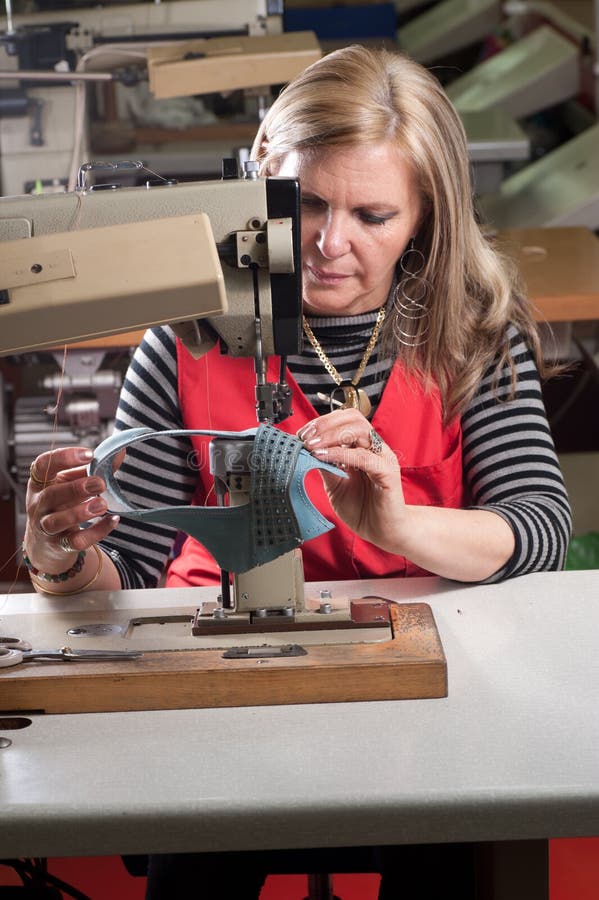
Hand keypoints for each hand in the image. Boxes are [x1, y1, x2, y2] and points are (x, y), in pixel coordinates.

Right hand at [23, 446, 119, 574]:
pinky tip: (113, 520)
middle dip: (76, 488)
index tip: (89, 455)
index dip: (63, 458)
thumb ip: (91, 469)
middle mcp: (38, 505)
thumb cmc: (61, 505)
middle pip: (51, 495)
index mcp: (40, 484)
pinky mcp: (59, 546)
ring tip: (102, 504)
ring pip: (57, 521)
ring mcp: (45, 528)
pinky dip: (96, 532)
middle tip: (100, 483)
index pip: (43, 466)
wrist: (47, 545)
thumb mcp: (71, 484)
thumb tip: (119, 452)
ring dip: (80, 512)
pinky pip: (76, 541)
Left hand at [297, 410, 404, 551]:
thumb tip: (305, 451)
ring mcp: (382, 458)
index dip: (322, 423)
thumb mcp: (335, 485)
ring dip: (331, 435)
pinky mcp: (387, 472)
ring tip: (312, 447)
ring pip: (359, 430)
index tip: (302, 434)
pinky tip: (323, 457)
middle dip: (325, 424)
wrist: (383, 532)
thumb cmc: (363, 510)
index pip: (344, 420)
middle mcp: (374, 448)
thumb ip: (325, 467)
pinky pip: (363, 457)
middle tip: (305, 438)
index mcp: (363, 447)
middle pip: (353, 418)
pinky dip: (340, 454)